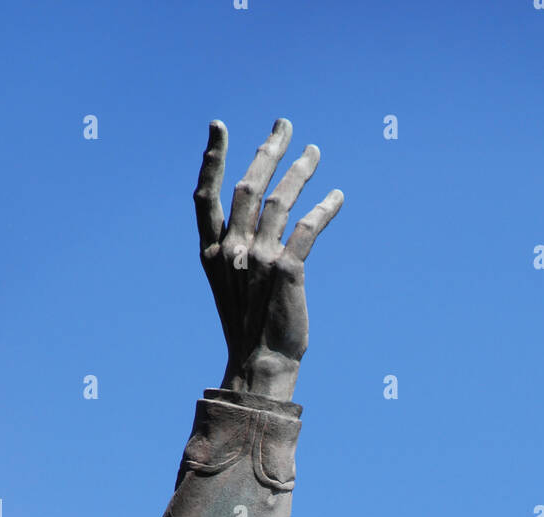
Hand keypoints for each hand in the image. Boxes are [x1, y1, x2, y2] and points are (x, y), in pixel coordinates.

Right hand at [193, 118, 342, 400]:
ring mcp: (258, 259)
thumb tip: (259, 216)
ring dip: (300, 171)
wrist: (261, 364)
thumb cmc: (249, 327)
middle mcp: (232, 251)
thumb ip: (238, 250)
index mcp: (212, 253)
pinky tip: (337, 197)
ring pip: (280, 201)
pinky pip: (308, 228)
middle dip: (267, 151)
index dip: (212, 159)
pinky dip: (324, 209)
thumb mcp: (232, 285)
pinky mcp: (286, 271)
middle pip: (249, 187)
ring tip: (314, 152)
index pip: (206, 197)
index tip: (220, 127)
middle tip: (283, 125)